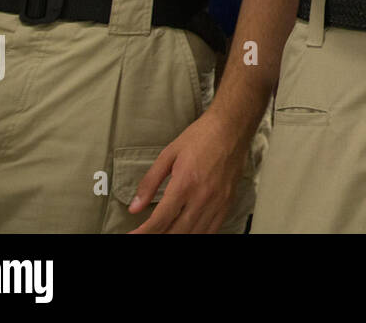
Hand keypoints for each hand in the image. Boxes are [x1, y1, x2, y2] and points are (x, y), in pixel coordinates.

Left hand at [127, 110, 248, 233]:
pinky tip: (187, 233)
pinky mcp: (228, 202)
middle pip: (176, 232)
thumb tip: (135, 206)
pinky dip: (197, 236)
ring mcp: (218, 202)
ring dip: (175, 237)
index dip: (143, 233)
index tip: (133, 236)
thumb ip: (150, 182)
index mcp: (185, 183)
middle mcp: (203, 196)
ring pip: (194, 234)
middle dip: (156, 238)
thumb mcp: (168, 154)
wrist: (232, 127)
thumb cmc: (202, 136)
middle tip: (145, 235)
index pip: (160, 220)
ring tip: (163, 234)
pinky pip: (212, 230)